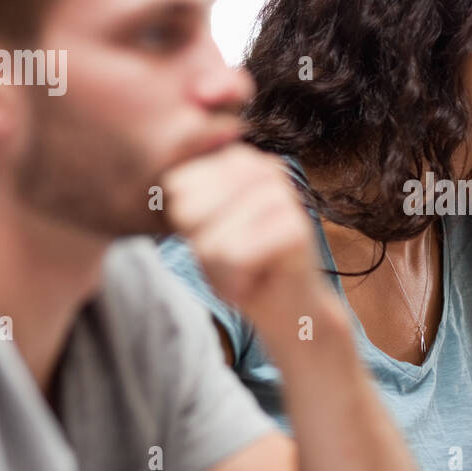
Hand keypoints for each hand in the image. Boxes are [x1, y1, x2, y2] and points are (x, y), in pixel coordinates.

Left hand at [162, 144, 326, 327]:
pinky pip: (233, 257)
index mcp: (240, 160)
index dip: (187, 226)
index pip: (176, 187)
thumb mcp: (200, 229)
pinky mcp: (295, 227)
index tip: (216, 238)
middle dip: (201, 248)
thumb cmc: (240, 268)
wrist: (288, 309)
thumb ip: (187, 198)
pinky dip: (235, 283)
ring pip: (210, 241)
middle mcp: (265, 168)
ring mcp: (284, 195)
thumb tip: (184, 170)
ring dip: (219, 271)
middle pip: (188, 211)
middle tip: (231, 259)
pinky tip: (254, 282)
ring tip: (243, 271)